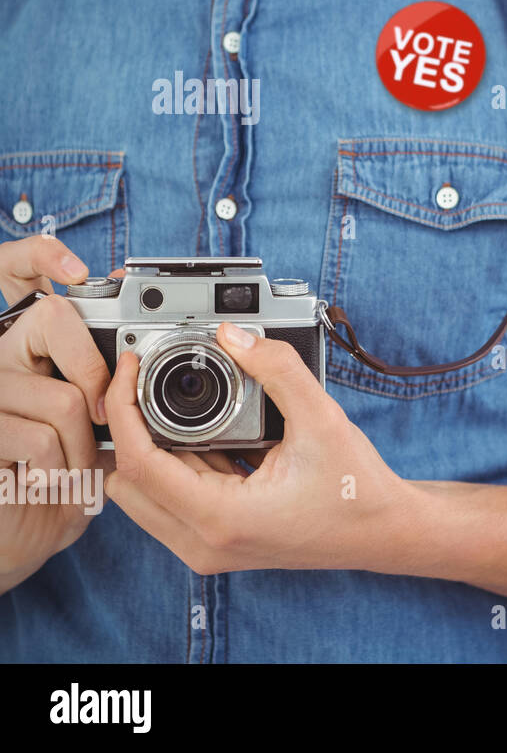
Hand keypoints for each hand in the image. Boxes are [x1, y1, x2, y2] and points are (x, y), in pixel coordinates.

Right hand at [0, 236, 110, 591]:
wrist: (22, 528)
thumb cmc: (71, 464)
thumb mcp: (102, 414)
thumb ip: (123, 374)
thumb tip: (209, 344)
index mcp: (31, 338)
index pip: (16, 267)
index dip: (39, 255)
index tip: (75, 268)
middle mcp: (1, 352)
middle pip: (51, 319)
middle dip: (96, 375)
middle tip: (105, 417)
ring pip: (62, 396)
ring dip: (87, 443)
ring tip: (77, 463)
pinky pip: (38, 441)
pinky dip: (63, 471)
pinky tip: (52, 481)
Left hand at [104, 323, 410, 573]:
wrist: (385, 531)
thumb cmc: (359, 490)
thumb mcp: (323, 420)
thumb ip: (278, 370)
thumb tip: (235, 336)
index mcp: (221, 518)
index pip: (138, 463)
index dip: (124, 407)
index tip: (133, 370)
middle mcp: (204, 542)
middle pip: (126, 483)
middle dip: (131, 431)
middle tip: (150, 387)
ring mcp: (208, 548)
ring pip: (144, 494)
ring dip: (154, 449)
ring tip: (186, 411)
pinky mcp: (217, 542)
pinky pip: (171, 501)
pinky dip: (179, 465)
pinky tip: (215, 438)